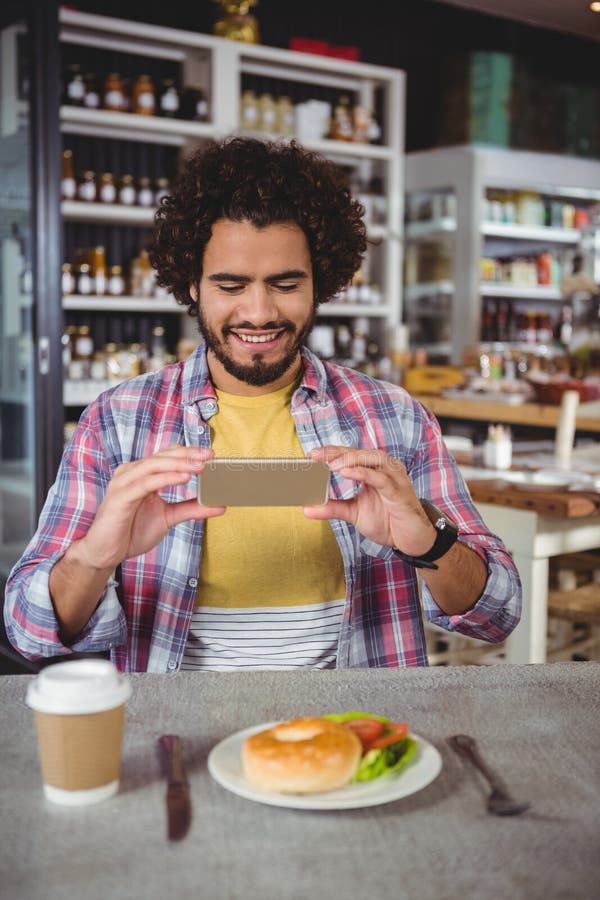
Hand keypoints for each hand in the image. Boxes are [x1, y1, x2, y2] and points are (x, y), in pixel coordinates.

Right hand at [77, 444, 224, 571]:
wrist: (106, 553)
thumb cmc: (131, 532)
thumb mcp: (168, 518)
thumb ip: (191, 509)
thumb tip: (220, 505)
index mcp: (142, 474)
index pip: (168, 456)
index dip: (189, 452)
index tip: (211, 455)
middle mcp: (132, 473)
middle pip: (163, 456)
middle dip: (188, 455)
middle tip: (209, 456)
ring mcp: (124, 483)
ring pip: (154, 466)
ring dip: (179, 464)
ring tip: (200, 466)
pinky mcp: (120, 497)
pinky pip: (146, 483)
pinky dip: (165, 478)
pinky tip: (184, 478)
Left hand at [304, 446, 435, 555]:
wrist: (412, 540)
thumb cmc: (387, 521)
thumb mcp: (354, 513)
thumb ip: (333, 508)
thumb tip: (307, 509)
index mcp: (373, 471)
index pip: (351, 456)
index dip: (331, 452)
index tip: (311, 455)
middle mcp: (385, 470)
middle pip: (360, 453)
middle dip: (337, 452)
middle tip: (316, 455)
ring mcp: (394, 479)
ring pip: (373, 459)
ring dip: (351, 459)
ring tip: (331, 464)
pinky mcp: (400, 492)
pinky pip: (382, 479)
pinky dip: (364, 474)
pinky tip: (348, 472)